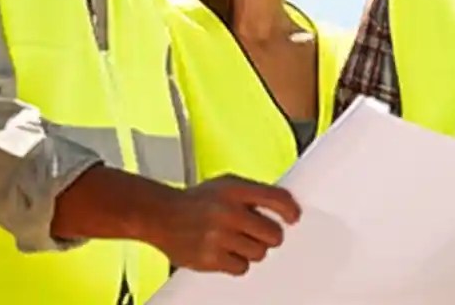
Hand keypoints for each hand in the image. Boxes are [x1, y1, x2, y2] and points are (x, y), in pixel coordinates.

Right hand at [149, 174, 301, 274]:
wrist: (160, 215)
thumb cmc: (195, 201)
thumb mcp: (226, 185)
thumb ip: (252, 193)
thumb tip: (283, 206)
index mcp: (235, 190)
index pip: (276, 199)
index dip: (290, 210)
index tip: (294, 217)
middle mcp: (228, 212)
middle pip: (273, 233)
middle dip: (271, 235)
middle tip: (261, 234)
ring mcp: (219, 237)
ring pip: (260, 253)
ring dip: (254, 250)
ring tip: (239, 242)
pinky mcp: (210, 258)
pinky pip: (242, 268)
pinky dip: (238, 263)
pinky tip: (228, 252)